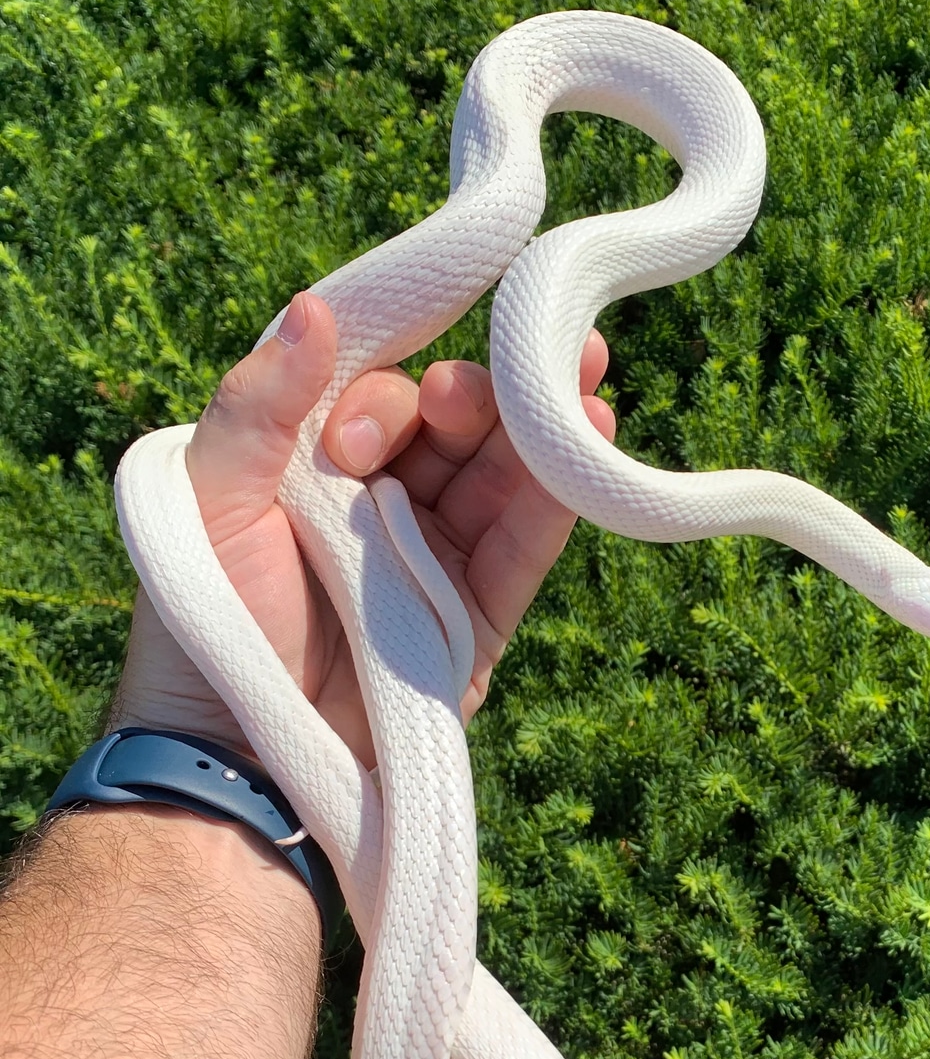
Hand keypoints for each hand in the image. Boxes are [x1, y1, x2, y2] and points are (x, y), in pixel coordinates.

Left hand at [109, 290, 615, 767]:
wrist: (238, 751)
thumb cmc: (207, 621)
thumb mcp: (211, 499)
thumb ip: (260, 404)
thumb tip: (313, 307)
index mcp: (316, 466)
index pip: (380, 393)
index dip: (397, 382)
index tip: (388, 404)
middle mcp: (382, 504)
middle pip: (452, 427)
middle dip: (472, 395)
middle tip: (458, 401)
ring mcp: (436, 558)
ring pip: (499, 474)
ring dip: (538, 419)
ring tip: (578, 362)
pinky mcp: (478, 614)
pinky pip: (526, 543)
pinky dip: (559, 492)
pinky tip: (593, 428)